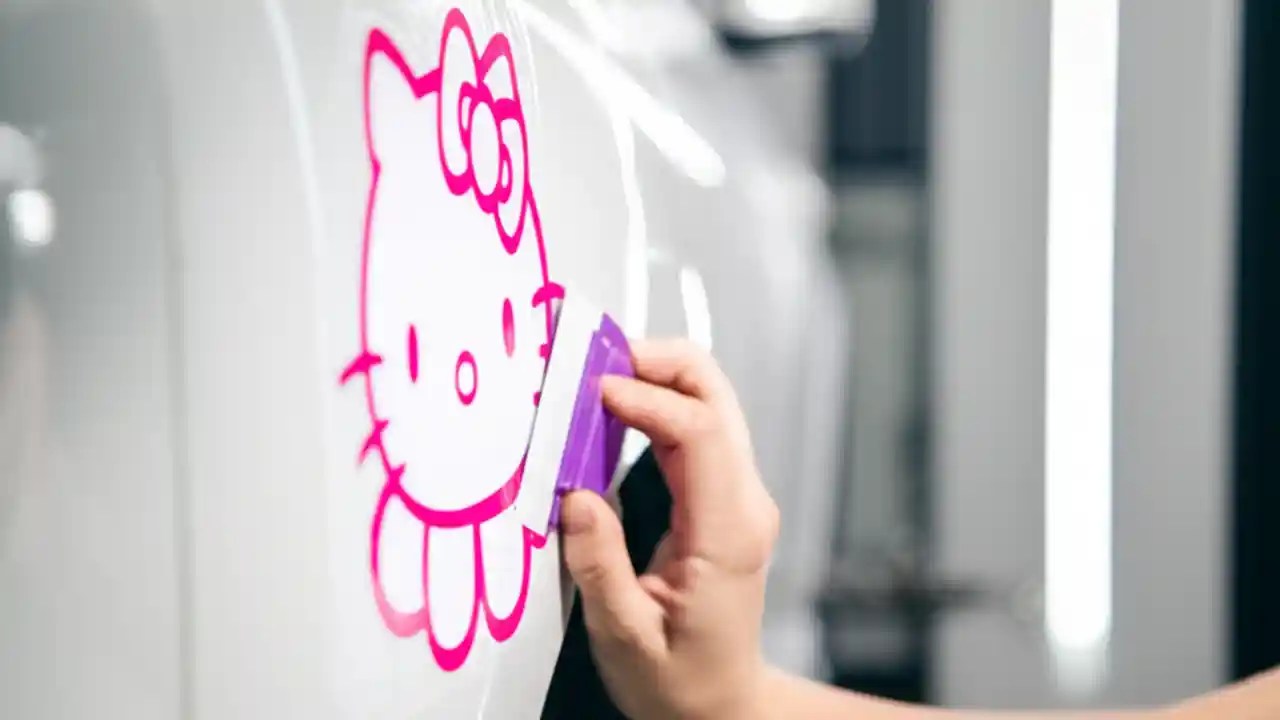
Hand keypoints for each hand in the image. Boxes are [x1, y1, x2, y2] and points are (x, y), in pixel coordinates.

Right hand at [560, 339, 779, 719]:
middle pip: (716, 397)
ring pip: (709, 403)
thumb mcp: (625, 636)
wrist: (720, 705)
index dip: (647, 398)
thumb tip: (575, 495)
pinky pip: (695, 429)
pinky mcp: (721, 498)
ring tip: (596, 373)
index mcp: (727, 532)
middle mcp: (743, 503)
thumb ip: (599, 565)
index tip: (592, 391)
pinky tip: (615, 405)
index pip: (699, 431)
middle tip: (595, 356)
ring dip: (656, 376)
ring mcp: (738, 496)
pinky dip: (656, 403)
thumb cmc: (678, 681)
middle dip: (659, 362)